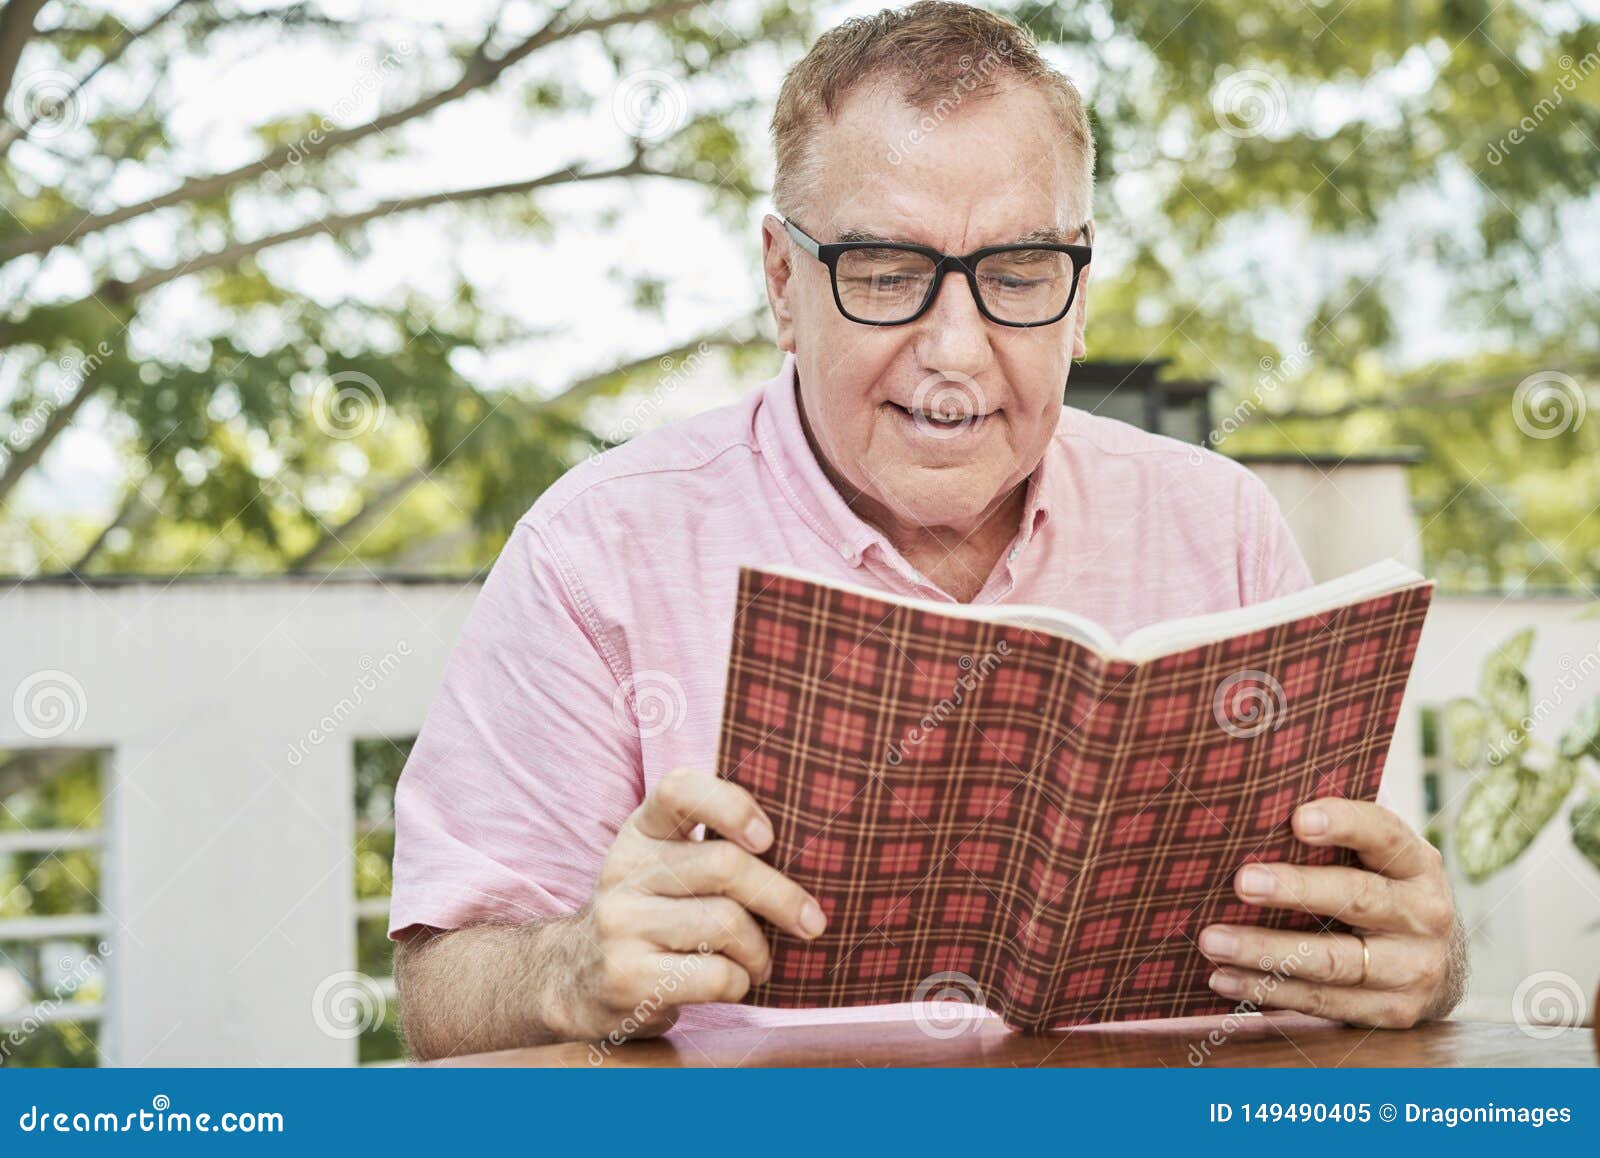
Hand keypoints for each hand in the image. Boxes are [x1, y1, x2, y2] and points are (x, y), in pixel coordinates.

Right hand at [560, 766, 826, 1041]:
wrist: (576, 977)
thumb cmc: (654, 914)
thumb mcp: (668, 865)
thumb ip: (718, 847)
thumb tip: (814, 854)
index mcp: (642, 829)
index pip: (680, 789)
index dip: (732, 806)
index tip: (769, 838)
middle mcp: (625, 869)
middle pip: (726, 865)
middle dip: (783, 897)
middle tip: (811, 922)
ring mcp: (620, 923)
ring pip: (727, 923)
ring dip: (760, 952)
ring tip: (760, 962)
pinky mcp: (626, 976)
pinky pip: (714, 975)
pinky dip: (740, 983)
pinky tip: (733, 983)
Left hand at [1197, 797, 1463, 1027]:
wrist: (1437, 966)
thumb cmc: (1380, 888)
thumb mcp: (1375, 857)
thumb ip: (1337, 829)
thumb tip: (1265, 792)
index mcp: (1417, 864)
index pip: (1384, 834)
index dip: (1344, 823)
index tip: (1297, 819)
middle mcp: (1424, 915)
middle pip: (1356, 899)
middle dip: (1295, 889)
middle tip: (1241, 882)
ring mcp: (1412, 968)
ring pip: (1332, 961)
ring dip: (1265, 951)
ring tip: (1212, 940)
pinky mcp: (1392, 1012)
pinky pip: (1322, 1002)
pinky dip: (1268, 991)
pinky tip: (1222, 977)